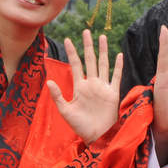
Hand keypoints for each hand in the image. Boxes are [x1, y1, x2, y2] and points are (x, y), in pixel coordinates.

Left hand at [47, 29, 123, 143]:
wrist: (97, 136)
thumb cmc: (80, 126)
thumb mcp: (65, 111)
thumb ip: (58, 96)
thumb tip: (49, 81)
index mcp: (80, 86)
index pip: (76, 65)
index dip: (72, 52)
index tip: (68, 39)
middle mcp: (92, 83)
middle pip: (90, 60)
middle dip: (87, 46)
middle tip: (86, 30)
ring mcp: (103, 87)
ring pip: (103, 64)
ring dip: (102, 51)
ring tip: (102, 37)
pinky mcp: (113, 93)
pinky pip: (116, 76)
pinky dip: (118, 66)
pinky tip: (118, 55)